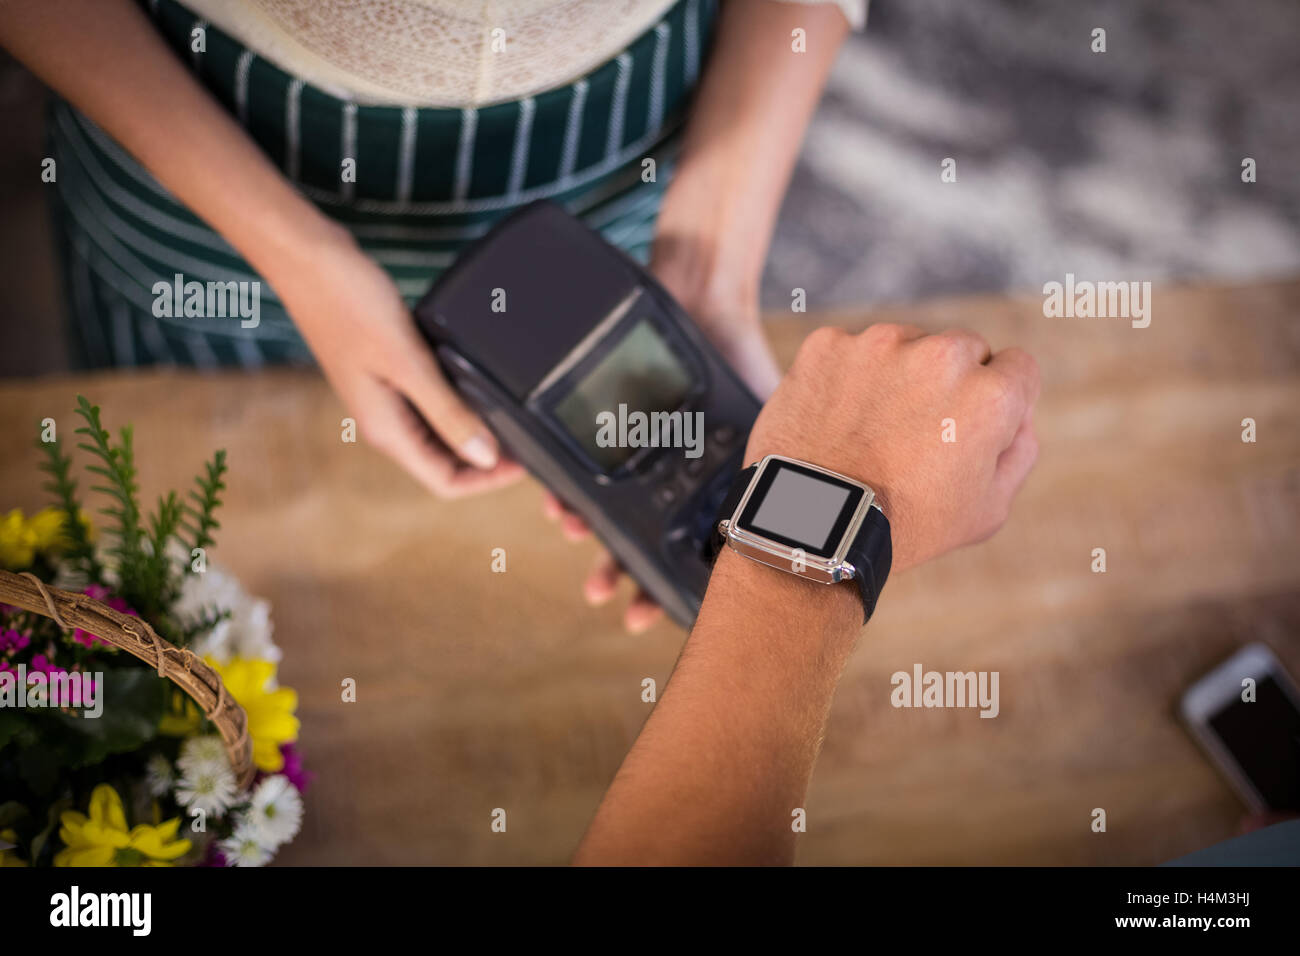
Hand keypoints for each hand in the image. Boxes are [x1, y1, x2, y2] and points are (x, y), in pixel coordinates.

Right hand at [273, 225, 523, 497]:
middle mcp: (383, 421)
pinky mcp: (386, 372)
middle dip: (484, 458)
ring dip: (472, 430)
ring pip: (437, 433)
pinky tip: (479, 384)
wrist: (309, 258)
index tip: (524, 462)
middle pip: (442, 462)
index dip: (487, 480)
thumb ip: (447, 412)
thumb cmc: (349, 303)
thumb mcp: (409, 362)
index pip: (443, 481)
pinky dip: (456, 401)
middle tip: (526, 440)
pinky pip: (429, 402)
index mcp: (386, 429)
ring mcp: (383, 397)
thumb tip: (485, 457)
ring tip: (511, 415)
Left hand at [543, 226, 779, 632]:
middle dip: (620, 575)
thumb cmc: (742, 353)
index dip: (664, 588)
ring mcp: (634, 452)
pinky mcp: (603, 424)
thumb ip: (782, 461)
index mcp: (703, 486)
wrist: (706, 296)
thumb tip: (818, 517)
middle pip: (639, 539)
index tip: (645, 619)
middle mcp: (664, 475)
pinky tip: (559, 505)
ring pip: (607, 508)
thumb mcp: (768, 414)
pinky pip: (578, 459)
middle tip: (605, 597)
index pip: (683, 549)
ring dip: (593, 539)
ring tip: (581, 553)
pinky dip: (566, 486)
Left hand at [745, 324, 1039, 572]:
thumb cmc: (904, 524)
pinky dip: (846, 377)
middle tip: (916, 434)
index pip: (1017, 368)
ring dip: (897, 375)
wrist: (811, 524)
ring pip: (905, 345)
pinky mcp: (828, 344)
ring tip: (871, 432)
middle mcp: (941, 355)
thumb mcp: (988, 508)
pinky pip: (851, 352)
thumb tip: (1020, 411)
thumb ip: (1020, 450)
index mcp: (990, 394)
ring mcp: (880, 344)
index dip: (997, 402)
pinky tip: (838, 420)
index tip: (967, 428)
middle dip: (949, 383)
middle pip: (964, 349)